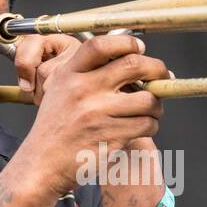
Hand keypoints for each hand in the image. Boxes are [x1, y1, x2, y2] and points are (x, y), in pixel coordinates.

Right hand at [10, 33, 170, 197]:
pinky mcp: (110, 136)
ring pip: (148, 100)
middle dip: (157, 70)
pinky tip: (142, 127)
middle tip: (163, 77)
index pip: (101, 45)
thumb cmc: (57, 126)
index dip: (127, 43)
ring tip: (152, 110)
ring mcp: (97, 114)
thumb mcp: (61, 89)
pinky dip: (151, 125)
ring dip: (157, 105)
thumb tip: (137, 58)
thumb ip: (89, 72)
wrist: (42, 163)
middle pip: (134, 66)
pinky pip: (146, 125)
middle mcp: (83, 90)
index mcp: (70, 74)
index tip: (140, 49)